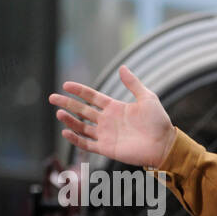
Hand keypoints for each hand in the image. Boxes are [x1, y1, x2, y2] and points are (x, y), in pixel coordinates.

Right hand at [48, 65, 175, 166]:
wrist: (165, 144)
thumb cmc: (159, 122)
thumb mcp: (147, 98)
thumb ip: (133, 84)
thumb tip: (122, 67)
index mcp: (115, 108)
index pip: (92, 97)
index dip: (79, 91)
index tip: (66, 85)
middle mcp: (108, 121)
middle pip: (82, 110)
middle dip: (67, 103)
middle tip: (51, 97)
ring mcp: (106, 135)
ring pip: (82, 127)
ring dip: (69, 120)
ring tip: (59, 113)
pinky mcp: (107, 149)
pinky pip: (87, 144)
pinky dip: (76, 139)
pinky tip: (66, 132)